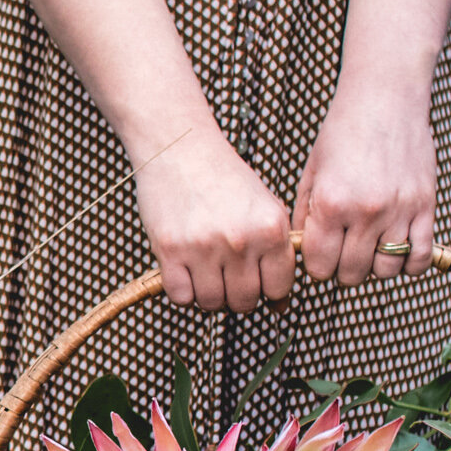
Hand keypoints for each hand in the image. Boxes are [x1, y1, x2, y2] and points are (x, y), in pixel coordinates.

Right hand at [134, 129, 293, 311]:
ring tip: (204, 271)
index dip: (267, 291)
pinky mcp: (171, 249)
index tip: (255, 281)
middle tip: (226, 276)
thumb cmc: (222, 177)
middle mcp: (241, 240)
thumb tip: (280, 303)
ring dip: (208, 294)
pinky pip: (180, 296)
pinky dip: (182, 290)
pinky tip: (184, 269)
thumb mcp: (264, 206)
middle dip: (236, 295)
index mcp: (271, 228)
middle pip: (245, 301)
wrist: (180, 147)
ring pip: (212, 303)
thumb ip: (277, 250)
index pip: (278, 288)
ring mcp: (205, 247)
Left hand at [294, 83, 438, 285]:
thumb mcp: (312, 172)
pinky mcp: (426, 206)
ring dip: (374, 265)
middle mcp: (366, 211)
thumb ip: (305, 215)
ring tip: (369, 244)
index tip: (321, 251)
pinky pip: (421, 257)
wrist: (385, 99)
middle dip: (342, 267)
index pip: (320, 267)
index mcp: (332, 203)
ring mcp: (399, 210)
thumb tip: (303, 253)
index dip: (317, 263)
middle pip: (352, 273)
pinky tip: (398, 248)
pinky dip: (409, 263)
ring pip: (386, 270)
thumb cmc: (342, 133)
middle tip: (343, 248)